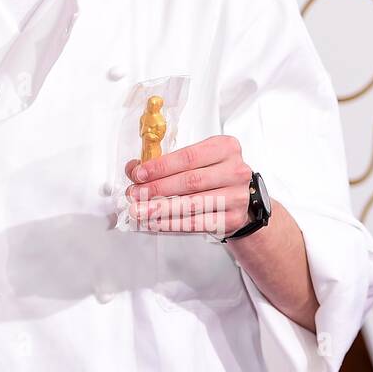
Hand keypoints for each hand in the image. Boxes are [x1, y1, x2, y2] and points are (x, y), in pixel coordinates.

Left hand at [124, 135, 251, 235]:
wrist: (238, 201)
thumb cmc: (212, 175)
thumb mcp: (194, 161)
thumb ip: (165, 162)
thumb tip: (133, 169)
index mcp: (225, 147)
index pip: (188, 157)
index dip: (160, 166)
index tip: (138, 174)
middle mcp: (236, 170)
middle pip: (190, 181)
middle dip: (157, 188)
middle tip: (135, 194)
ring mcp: (237, 196)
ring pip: (192, 204)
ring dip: (161, 208)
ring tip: (140, 210)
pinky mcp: (233, 219)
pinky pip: (197, 223)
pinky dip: (172, 223)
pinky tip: (155, 222)